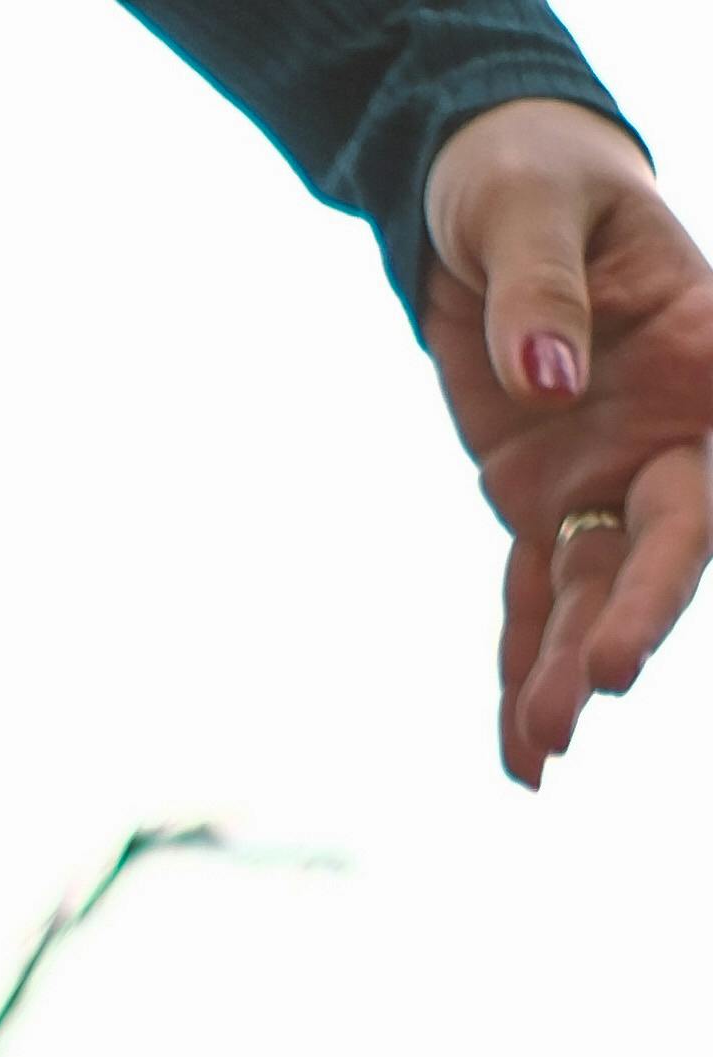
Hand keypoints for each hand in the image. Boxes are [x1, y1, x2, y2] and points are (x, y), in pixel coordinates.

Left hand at [422, 100, 712, 785]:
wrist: (483, 201)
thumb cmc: (525, 179)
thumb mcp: (525, 206)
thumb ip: (539, 286)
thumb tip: (547, 377)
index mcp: (696, 340)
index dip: (712, 498)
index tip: (695, 534)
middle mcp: (671, 423)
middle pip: (672, 533)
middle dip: (643, 607)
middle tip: (608, 675)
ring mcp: (609, 473)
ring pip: (600, 586)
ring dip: (570, 666)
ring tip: (544, 743)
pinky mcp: (544, 505)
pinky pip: (536, 602)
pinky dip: (521, 676)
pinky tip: (523, 761)